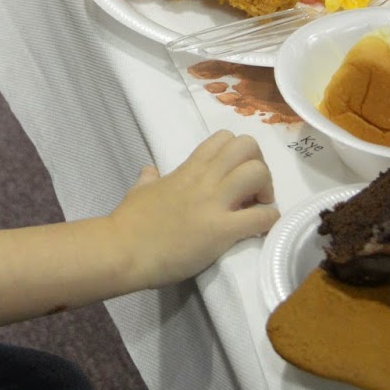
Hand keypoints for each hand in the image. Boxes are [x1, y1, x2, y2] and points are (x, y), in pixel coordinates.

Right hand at [110, 132, 276, 289]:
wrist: (121, 250)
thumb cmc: (128, 223)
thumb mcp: (139, 191)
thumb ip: (148, 179)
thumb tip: (149, 170)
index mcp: (188, 169)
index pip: (224, 138)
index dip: (239, 154)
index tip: (236, 177)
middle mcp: (205, 179)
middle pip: (248, 147)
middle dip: (259, 166)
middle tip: (253, 192)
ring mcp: (213, 203)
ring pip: (257, 173)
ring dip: (267, 191)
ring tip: (257, 209)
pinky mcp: (220, 230)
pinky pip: (260, 217)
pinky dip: (268, 222)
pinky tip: (259, 230)